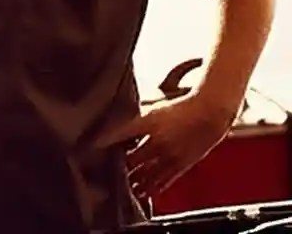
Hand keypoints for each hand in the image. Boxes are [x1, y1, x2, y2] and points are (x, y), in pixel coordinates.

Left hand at [97, 92, 237, 197]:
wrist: (210, 112)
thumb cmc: (181, 106)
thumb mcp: (155, 107)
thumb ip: (139, 119)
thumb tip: (120, 126)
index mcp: (150, 122)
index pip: (121, 133)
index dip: (105, 141)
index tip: (91, 147)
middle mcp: (159, 140)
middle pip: (133, 159)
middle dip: (120, 167)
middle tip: (106, 173)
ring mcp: (171, 154)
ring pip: (148, 173)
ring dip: (135, 182)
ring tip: (124, 188)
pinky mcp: (183, 163)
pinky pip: (166, 179)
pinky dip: (154, 187)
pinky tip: (145, 194)